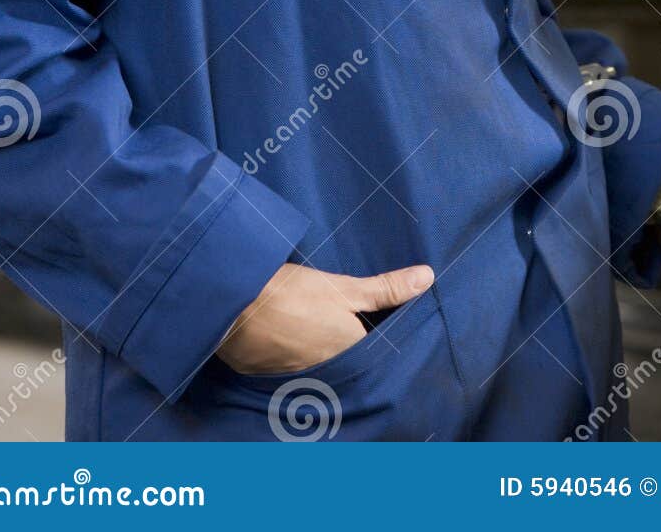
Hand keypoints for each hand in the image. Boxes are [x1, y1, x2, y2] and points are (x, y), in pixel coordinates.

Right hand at [215, 259, 434, 375]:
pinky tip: (294, 348)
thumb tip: (428, 277)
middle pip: (350, 366)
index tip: (378, 329)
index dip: (378, 341)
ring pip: (323, 374)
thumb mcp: (344, 287)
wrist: (233, 305)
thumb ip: (386, 289)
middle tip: (348, 334)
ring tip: (320, 340)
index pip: (375, 354)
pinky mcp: (272, 382)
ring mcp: (299, 384)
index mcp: (351, 354)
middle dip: (353, 354)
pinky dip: (298, 366)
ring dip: (324, 362)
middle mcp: (330, 377)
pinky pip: (295, 378)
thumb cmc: (293, 294)